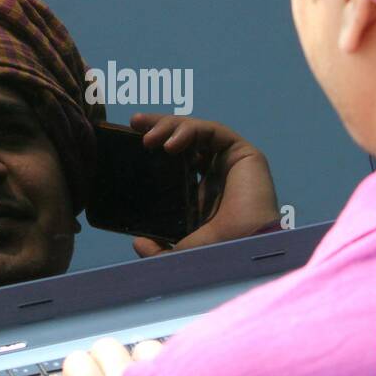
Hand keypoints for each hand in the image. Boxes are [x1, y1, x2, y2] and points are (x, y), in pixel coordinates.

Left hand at [127, 113, 279, 256]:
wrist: (243, 250)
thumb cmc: (219, 252)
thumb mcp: (179, 250)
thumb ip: (158, 250)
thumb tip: (138, 244)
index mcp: (201, 193)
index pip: (176, 159)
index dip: (156, 144)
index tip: (132, 138)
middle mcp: (215, 173)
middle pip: (184, 139)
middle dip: (159, 126)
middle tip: (135, 123)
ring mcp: (229, 162)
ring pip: (197, 130)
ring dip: (170, 126)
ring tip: (149, 137)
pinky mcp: (243, 153)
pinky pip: (213, 131)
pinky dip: (190, 130)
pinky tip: (171, 143)